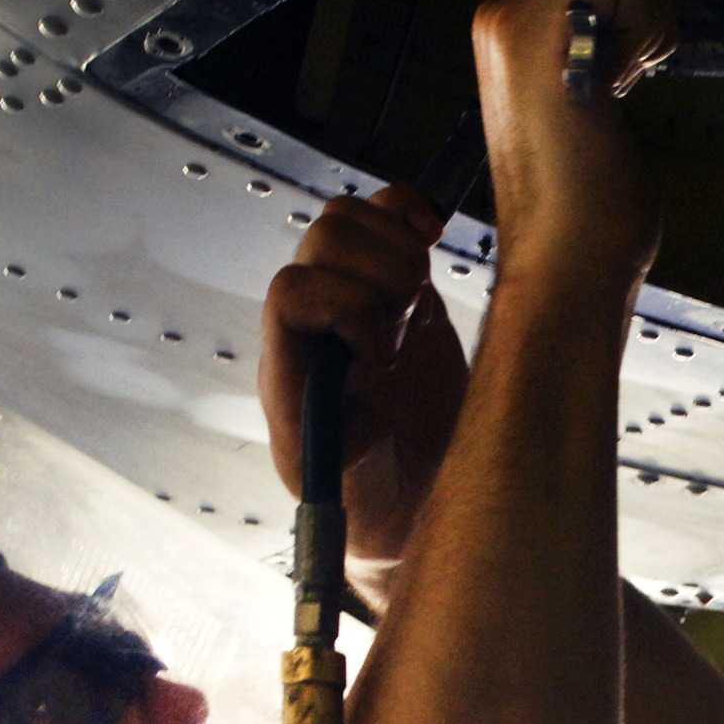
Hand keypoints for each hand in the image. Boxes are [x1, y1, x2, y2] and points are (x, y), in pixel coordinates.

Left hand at [259, 185, 468, 571]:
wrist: (413, 499)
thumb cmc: (380, 509)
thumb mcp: (359, 504)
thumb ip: (348, 465)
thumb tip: (359, 426)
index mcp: (290, 377)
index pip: (290, 294)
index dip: (346, 310)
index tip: (383, 356)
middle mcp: (310, 330)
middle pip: (323, 240)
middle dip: (382, 280)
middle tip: (405, 335)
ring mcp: (348, 299)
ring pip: (350, 218)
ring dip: (401, 254)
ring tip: (417, 314)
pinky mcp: (389, 287)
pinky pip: (383, 214)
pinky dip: (411, 214)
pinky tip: (432, 241)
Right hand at [472, 0, 675, 287]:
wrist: (564, 256)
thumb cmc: (580, 204)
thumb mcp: (584, 99)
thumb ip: (595, 43)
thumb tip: (627, 6)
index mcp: (506, 38)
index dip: (633, 17)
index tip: (608, 82)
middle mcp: (499, 23)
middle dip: (641, 16)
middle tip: (612, 90)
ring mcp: (511, 23)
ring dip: (643, 26)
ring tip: (608, 94)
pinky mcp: (534, 29)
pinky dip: (642, 30)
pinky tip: (611, 90)